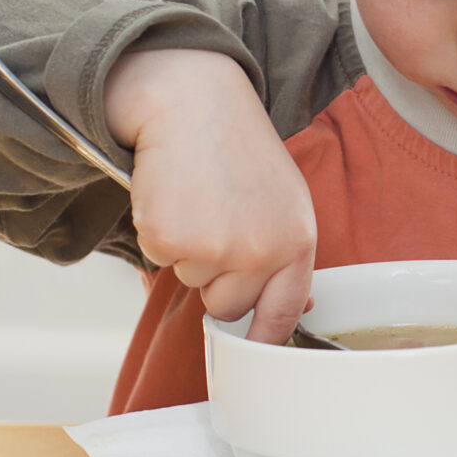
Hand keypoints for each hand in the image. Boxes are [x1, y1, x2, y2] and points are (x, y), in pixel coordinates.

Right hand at [105, 48, 315, 343]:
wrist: (193, 101)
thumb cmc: (235, 147)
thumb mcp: (282, 197)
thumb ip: (284, 252)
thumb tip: (292, 310)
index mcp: (299, 240)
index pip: (285, 313)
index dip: (263, 338)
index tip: (251, 355)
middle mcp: (264, 252)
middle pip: (228, 306)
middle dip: (215, 277)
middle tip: (214, 221)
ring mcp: (218, 250)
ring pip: (190, 283)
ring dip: (186, 250)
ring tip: (197, 198)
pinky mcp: (174, 241)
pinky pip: (158, 259)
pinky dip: (159, 232)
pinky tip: (173, 194)